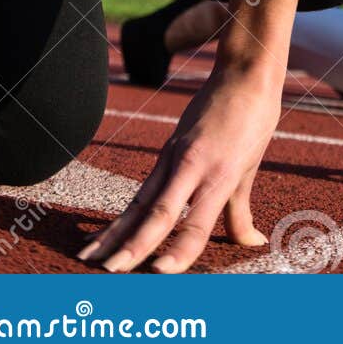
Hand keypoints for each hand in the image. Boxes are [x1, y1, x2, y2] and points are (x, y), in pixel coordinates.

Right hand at [76, 65, 275, 272]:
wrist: (244, 70)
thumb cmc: (255, 118)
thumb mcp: (252, 166)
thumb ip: (242, 211)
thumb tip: (254, 243)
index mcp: (221, 173)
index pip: (197, 222)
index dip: (180, 250)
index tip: (160, 273)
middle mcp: (192, 166)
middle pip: (158, 212)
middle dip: (133, 245)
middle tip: (109, 272)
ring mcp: (174, 156)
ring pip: (140, 201)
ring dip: (114, 232)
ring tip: (87, 256)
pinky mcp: (165, 150)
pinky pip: (141, 188)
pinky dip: (122, 214)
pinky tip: (100, 232)